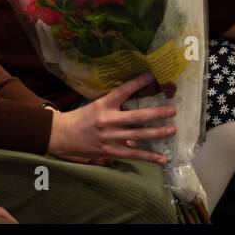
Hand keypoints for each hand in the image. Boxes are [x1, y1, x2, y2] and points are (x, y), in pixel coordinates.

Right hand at [48, 72, 175, 164]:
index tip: (152, 75)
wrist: (62, 136)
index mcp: (104, 105)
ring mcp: (109, 137)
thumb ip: (116, 103)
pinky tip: (162, 159)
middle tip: (172, 110)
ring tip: (172, 130)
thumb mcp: (97, 105)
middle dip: (156, 114)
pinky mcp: (109, 151)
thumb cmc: (82, 117)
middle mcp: (107, 121)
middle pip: (136, 117)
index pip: (123, 91)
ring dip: (157, 133)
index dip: (137, 83)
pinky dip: (148, 157)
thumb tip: (139, 99)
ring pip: (137, 136)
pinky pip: (132, 155)